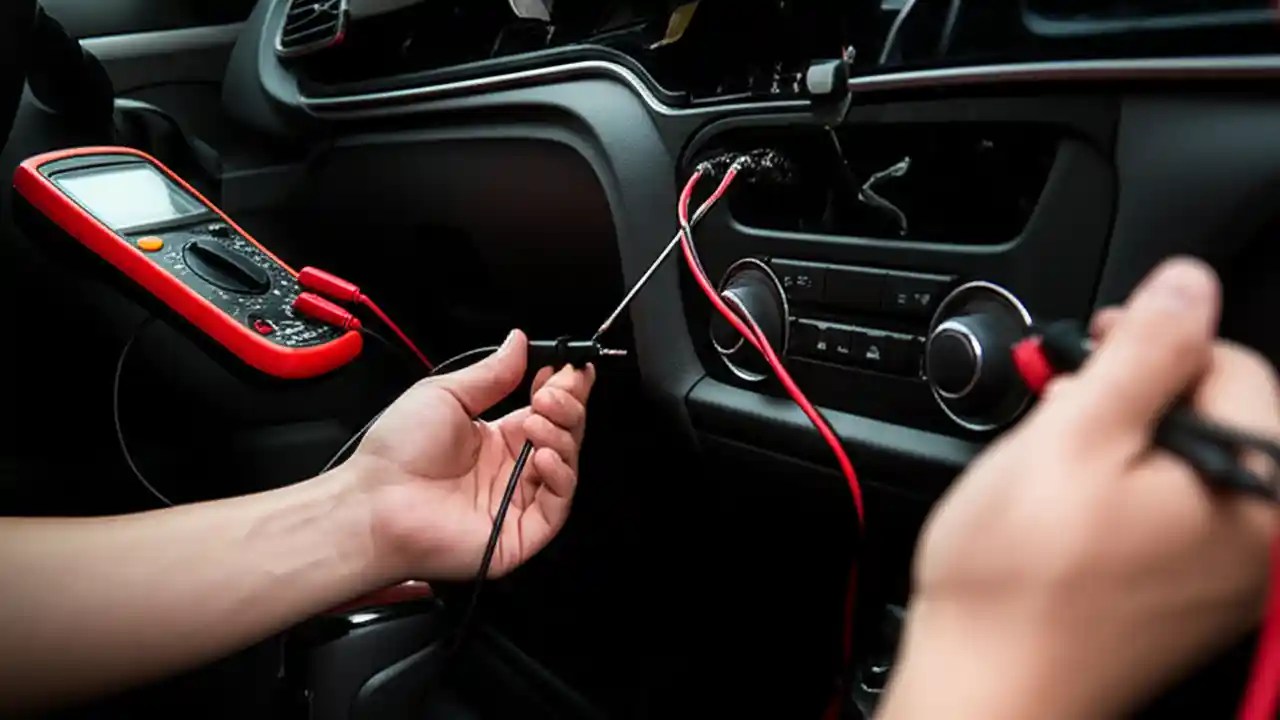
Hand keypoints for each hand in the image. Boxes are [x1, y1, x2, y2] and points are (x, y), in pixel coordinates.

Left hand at [341, 330, 594, 581]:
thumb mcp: (446, 395)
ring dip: (563, 435)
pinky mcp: (520, 532)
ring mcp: (517, 501)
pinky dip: (561, 476)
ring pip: (566, 466)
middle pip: (563, 435)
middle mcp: (511, 469)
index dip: (564, 389)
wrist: (375, 501)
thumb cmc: (397, 452)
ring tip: (538, 417)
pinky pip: (558, 505)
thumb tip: (517, 341)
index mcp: (496, 438)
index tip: (570, 368)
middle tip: (554, 390)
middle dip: (568, 405)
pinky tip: (543, 455)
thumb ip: (490, 373)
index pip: (547, 412)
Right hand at [881, 258, 1279, 718]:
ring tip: (1055, 471)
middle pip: (1213, 416)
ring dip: (1121, 448)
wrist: (989, 691)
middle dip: (1132, 400)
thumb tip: (1189, 284)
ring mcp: (1230, 577)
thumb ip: (1143, 354)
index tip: (1086, 355)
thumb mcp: (1070, 438)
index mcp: (1253, 490)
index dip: (1149, 342)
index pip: (1231, 363)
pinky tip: (1070, 516)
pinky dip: (1124, 498)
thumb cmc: (1017, 583)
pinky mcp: (1192, 600)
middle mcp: (1261, 538)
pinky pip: (1174, 518)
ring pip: (1186, 465)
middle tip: (1060, 418)